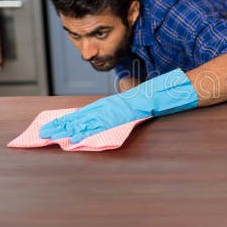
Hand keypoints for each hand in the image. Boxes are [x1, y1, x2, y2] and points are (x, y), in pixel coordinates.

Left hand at [39, 69, 198, 142]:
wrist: (183, 88)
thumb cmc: (169, 95)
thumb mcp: (150, 103)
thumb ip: (137, 108)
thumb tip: (131, 112)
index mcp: (120, 103)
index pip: (92, 112)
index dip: (73, 119)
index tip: (57, 126)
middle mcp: (118, 103)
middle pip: (85, 114)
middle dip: (63, 124)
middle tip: (42, 133)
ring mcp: (123, 107)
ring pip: (90, 119)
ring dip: (70, 128)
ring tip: (53, 136)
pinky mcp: (128, 112)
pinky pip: (105, 124)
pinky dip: (90, 130)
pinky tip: (77, 137)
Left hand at [39, 94, 149, 142]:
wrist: (138, 100)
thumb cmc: (125, 105)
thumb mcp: (108, 107)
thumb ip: (98, 114)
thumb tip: (87, 122)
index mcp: (93, 108)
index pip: (72, 116)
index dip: (59, 122)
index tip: (47, 127)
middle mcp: (93, 111)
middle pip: (71, 120)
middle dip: (56, 127)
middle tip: (42, 133)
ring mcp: (100, 117)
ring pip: (79, 125)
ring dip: (65, 132)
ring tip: (52, 137)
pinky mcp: (108, 122)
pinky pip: (93, 130)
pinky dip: (83, 134)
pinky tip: (73, 139)